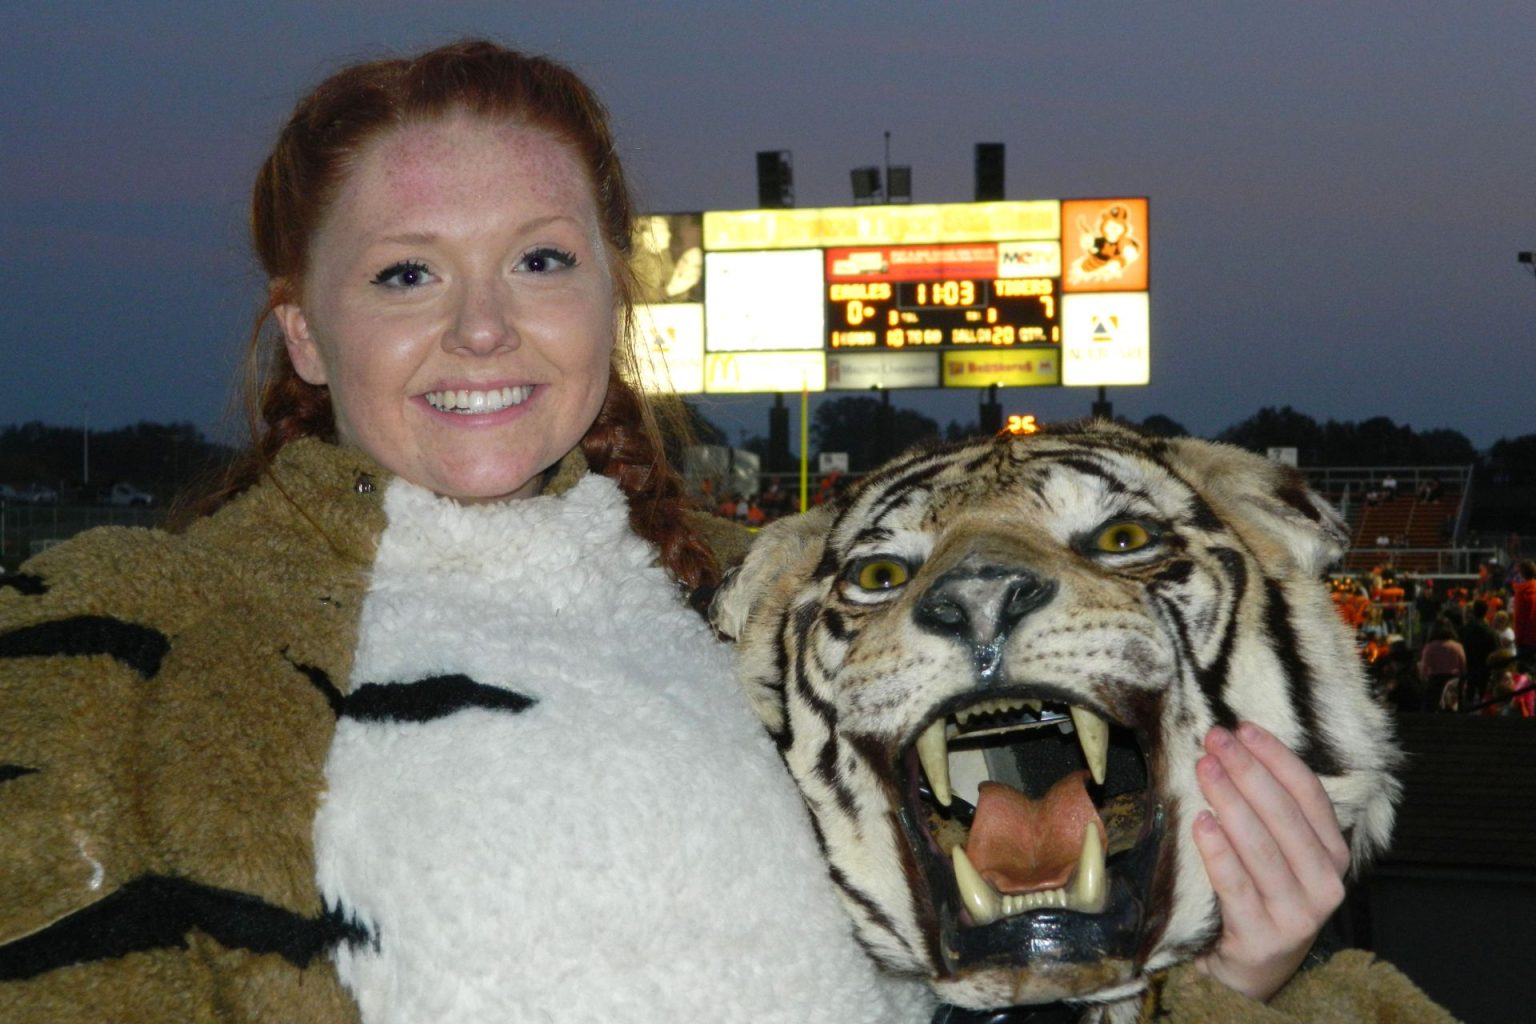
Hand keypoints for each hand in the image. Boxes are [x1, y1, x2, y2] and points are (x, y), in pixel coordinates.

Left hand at [1190, 721, 1349, 1001]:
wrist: (1251, 967)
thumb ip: (1271, 810)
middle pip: (1284, 816)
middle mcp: (1326, 883)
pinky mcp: (1263, 937)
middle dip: (1248, 771)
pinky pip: (1237, 887)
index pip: (1309, 795)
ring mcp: (1297, 913)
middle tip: (1215, 740)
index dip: (1277, 757)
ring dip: (1231, 802)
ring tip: (1205, 769)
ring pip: (1262, 847)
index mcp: (1334, 855)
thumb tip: (1237, 746)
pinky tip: (1201, 822)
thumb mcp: (1280, 853)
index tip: (1244, 728)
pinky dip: (1219, 853)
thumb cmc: (1261, 895)